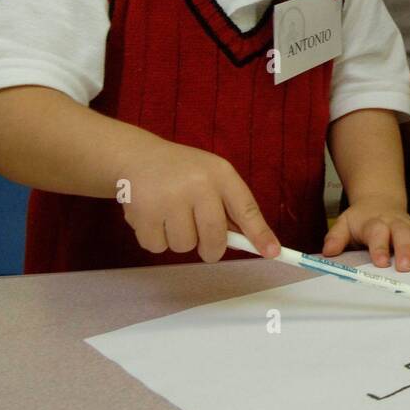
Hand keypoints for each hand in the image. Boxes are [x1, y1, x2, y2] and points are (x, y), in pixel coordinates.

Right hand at [122, 139, 280, 262]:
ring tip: (171, 216)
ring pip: (184, 246)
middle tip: (204, 243)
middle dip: (211, 249)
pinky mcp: (143, 213)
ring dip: (179, 240)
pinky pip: (158, 247)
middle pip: (214, 239)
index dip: (260, 234)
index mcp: (220, 173)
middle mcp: (197, 184)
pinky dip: (156, 240)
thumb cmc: (182, 172)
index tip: (272, 253)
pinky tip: (153, 217)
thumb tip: (248, 244)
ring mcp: (169, 198)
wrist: (137, 156)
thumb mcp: (211, 177)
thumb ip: (229, 208)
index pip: (246, 209)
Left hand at [322, 196, 409, 269]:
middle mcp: (395, 224)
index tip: (379, 262)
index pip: (377, 233)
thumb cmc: (360, 220)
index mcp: (375, 224)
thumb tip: (327, 252)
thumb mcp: (343, 224)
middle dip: (405, 249)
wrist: (377, 201)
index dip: (379, 247)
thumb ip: (335, 238)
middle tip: (404, 267)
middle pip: (402, 233)